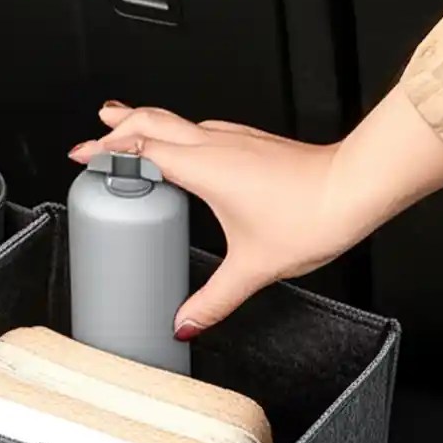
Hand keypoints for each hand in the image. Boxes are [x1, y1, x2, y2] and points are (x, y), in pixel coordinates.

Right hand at [68, 102, 345, 339]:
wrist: (359, 186)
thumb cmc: (314, 212)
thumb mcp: (254, 266)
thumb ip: (214, 299)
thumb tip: (187, 322)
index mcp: (203, 167)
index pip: (140, 150)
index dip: (106, 150)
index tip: (82, 154)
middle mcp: (216, 145)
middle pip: (154, 120)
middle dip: (121, 121)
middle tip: (100, 123)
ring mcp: (237, 140)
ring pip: (180, 121)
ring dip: (151, 125)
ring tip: (135, 132)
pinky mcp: (254, 143)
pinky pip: (204, 130)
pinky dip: (181, 135)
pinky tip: (191, 151)